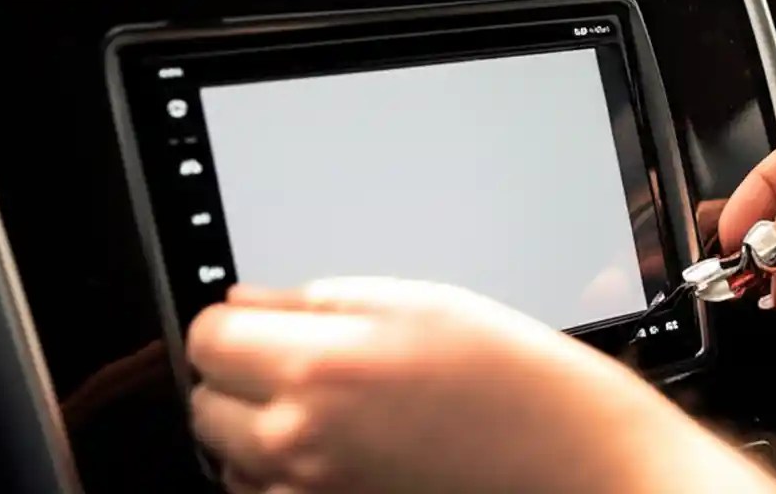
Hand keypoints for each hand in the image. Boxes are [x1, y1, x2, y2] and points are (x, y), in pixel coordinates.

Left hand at [187, 278, 775, 493]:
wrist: (571, 465)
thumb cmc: (514, 380)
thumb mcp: (418, 302)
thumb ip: (313, 301)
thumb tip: (247, 301)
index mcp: (317, 367)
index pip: (205, 336)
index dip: (232, 320)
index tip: (258, 320)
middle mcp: (297, 442)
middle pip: (204, 402)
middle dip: (238, 375)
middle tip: (297, 361)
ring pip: (230, 459)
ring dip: (257, 430)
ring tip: (330, 410)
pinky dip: (284, 476)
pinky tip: (342, 451)